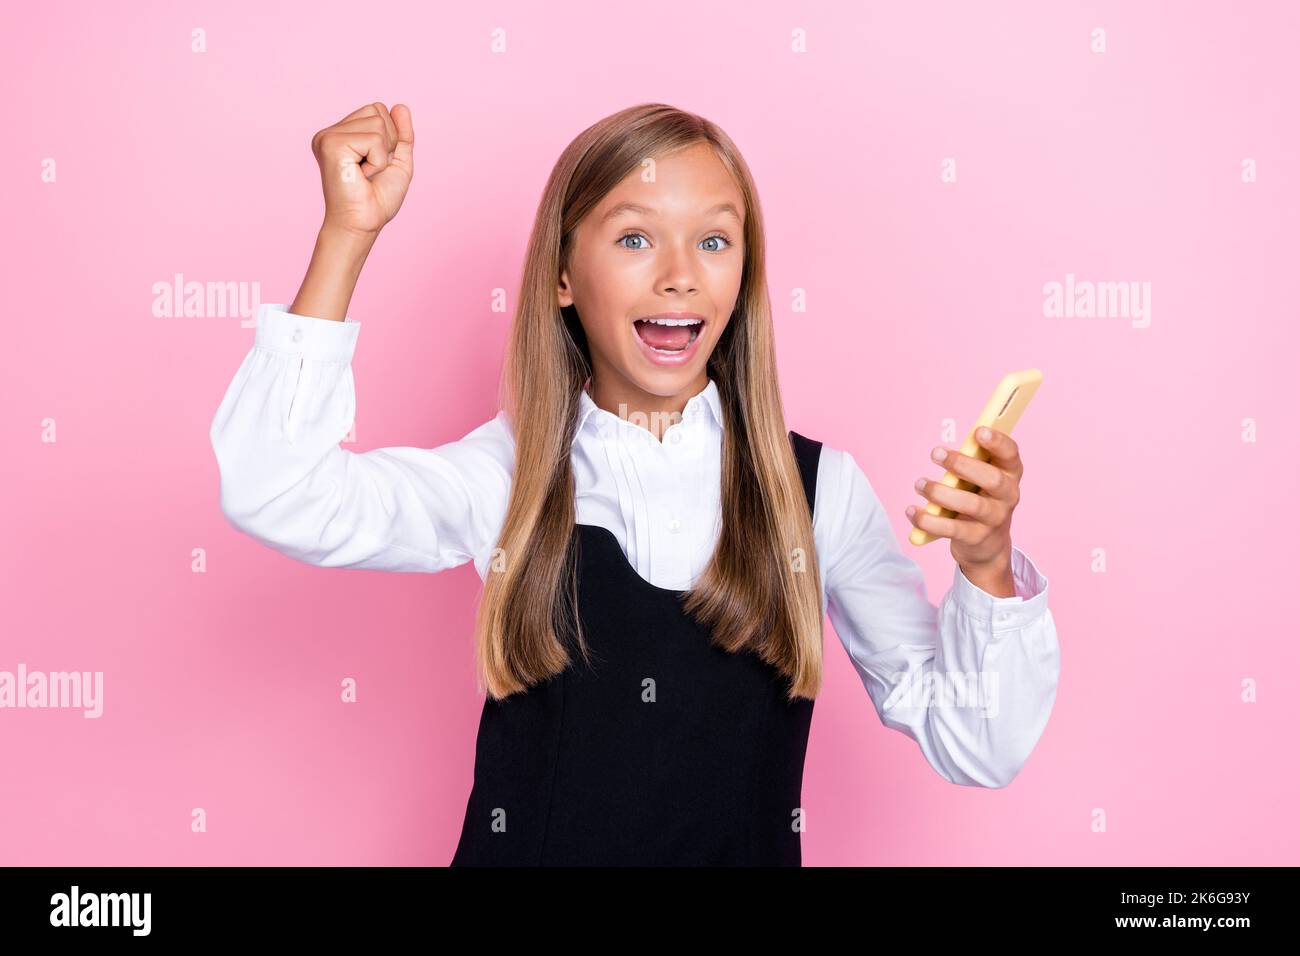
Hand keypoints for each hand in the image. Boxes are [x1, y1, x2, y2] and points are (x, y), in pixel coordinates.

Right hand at [310, 102, 414, 237]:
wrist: (363, 223)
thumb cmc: (377, 199)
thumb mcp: (397, 161)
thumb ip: (401, 134)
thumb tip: (401, 105)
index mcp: (342, 134)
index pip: (377, 110)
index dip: (389, 138)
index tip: (375, 165)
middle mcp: (331, 132)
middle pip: (377, 111)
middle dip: (387, 144)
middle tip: (371, 170)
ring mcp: (328, 136)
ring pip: (377, 124)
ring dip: (382, 154)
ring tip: (366, 173)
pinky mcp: (331, 144)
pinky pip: (373, 139)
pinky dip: (377, 161)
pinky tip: (362, 175)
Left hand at [906, 427, 1021, 592]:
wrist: (987, 545)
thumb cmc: (979, 498)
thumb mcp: (979, 479)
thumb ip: (970, 463)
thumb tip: (944, 450)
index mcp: (1010, 474)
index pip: (1011, 454)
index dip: (998, 442)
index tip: (979, 431)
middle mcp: (1008, 496)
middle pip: (992, 479)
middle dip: (963, 464)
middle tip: (936, 453)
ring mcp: (994, 519)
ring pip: (971, 504)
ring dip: (941, 492)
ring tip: (920, 483)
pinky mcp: (976, 537)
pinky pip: (951, 529)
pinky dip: (928, 520)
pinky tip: (912, 511)